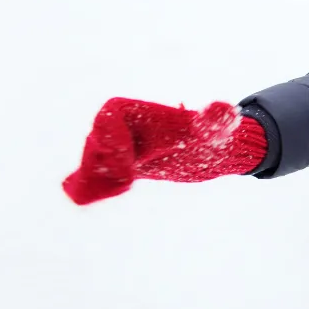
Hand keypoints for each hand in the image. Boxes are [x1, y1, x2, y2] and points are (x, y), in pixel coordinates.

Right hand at [63, 98, 267, 205]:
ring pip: (91, 161)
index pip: (108, 114)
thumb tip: (226, 110)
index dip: (112, 135)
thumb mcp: (214, 129)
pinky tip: (83, 198)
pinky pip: (86, 176)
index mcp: (138, 110)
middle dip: (104, 159)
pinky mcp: (112, 169)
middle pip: (96, 141)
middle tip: (129, 177)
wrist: (201, 152)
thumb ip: (217, 119)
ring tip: (123, 186)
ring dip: (97, 177)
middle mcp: (121, 127)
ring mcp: (115, 149)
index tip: (131, 161)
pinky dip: (82, 186)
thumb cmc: (206, 136)